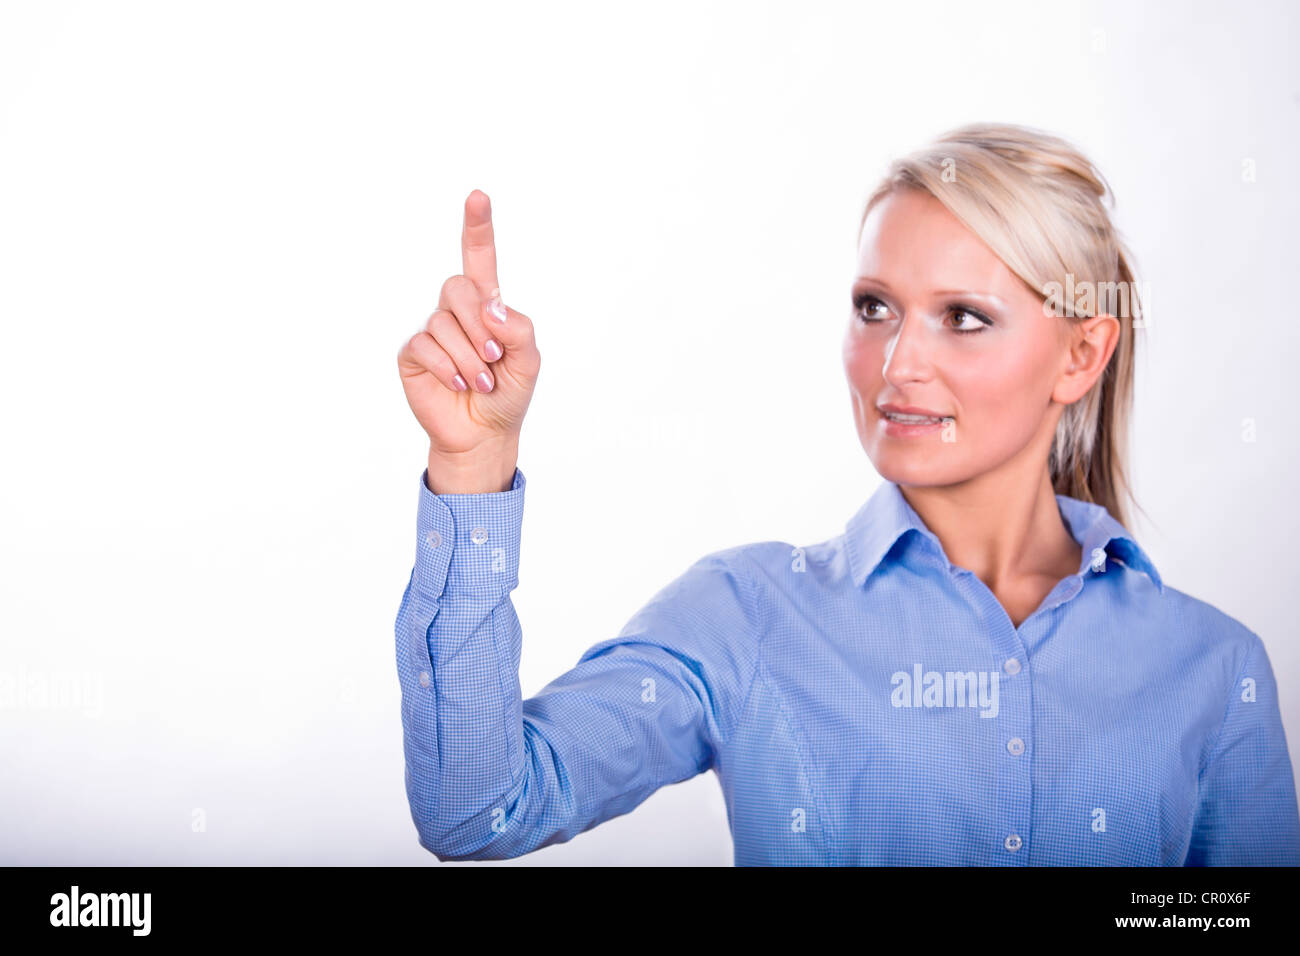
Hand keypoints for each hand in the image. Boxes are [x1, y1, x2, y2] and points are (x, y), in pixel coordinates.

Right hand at [397, 190, 540, 483]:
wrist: (484, 433)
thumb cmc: (507, 393)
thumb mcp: (528, 360)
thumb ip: (517, 328)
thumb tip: (490, 306)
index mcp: (487, 305)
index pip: (479, 258)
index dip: (477, 227)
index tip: (478, 196)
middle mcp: (457, 311)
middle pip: (458, 287)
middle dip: (478, 323)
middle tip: (494, 357)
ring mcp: (432, 331)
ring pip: (443, 322)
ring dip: (468, 356)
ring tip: (480, 381)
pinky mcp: (414, 354)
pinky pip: (425, 346)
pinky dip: (448, 368)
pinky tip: (460, 385)